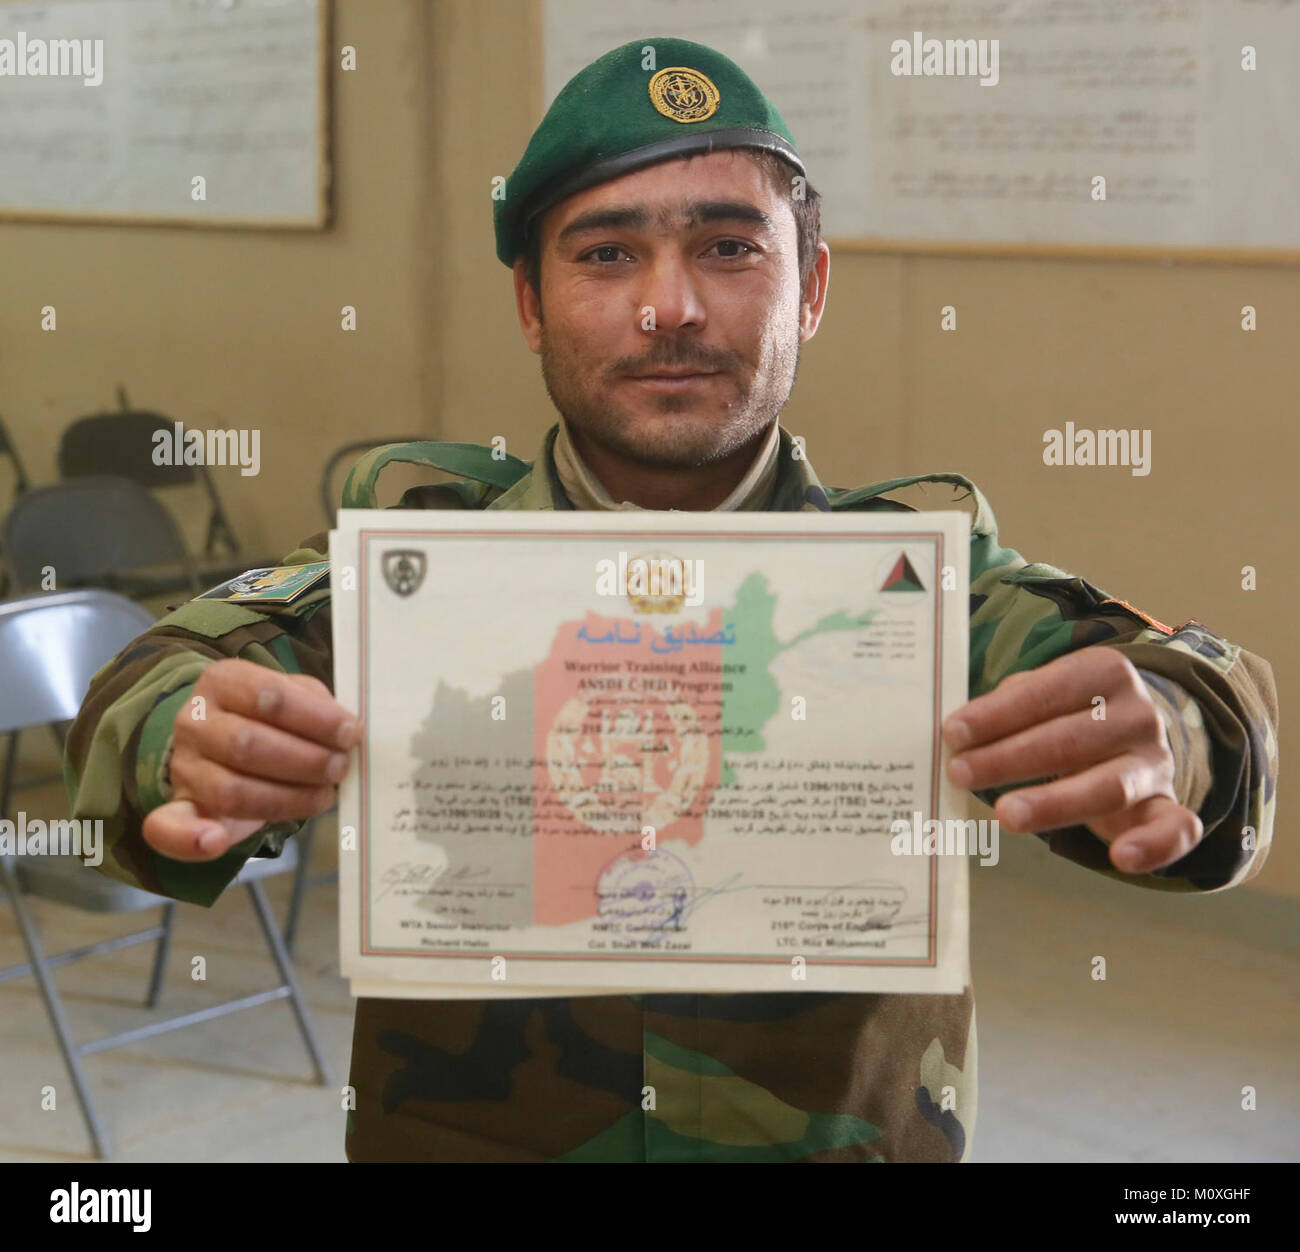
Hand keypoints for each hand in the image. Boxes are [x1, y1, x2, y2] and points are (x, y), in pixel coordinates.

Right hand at [141, 659, 361, 861]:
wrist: (223, 745)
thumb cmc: (271, 718)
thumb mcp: (296, 695)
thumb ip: (317, 705)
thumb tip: (345, 729)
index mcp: (224, 681)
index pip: (268, 696)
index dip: (315, 719)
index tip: (351, 734)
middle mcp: (195, 720)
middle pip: (247, 744)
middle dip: (305, 760)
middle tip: (340, 767)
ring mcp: (184, 765)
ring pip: (231, 789)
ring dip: (286, 798)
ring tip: (323, 795)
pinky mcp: (180, 807)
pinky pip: (167, 827)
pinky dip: (189, 840)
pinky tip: (214, 841)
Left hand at [941, 647, 1201, 873]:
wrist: (1128, 736)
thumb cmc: (1065, 714)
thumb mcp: (1040, 694)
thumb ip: (1006, 707)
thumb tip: (954, 734)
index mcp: (1104, 672)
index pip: (1046, 691)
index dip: (998, 713)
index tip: (953, 733)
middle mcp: (1137, 714)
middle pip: (1070, 740)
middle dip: (1009, 758)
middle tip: (960, 772)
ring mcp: (1155, 762)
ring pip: (1108, 786)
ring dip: (1054, 802)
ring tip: (1006, 814)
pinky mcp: (1167, 805)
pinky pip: (1175, 828)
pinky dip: (1156, 845)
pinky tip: (1122, 858)